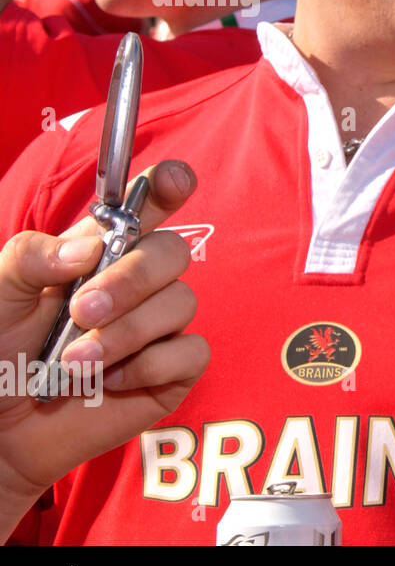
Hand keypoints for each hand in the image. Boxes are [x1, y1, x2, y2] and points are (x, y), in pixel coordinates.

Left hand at [0, 161, 208, 539]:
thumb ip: (32, 257)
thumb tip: (89, 249)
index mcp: (98, 252)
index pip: (148, 206)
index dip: (169, 187)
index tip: (174, 183)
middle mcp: (136, 284)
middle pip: (173, 251)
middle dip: (131, 279)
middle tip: (80, 312)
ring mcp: (158, 327)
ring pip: (182, 304)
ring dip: (125, 334)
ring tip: (74, 364)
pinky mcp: (173, 370)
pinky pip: (190, 352)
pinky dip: (148, 366)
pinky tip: (110, 382)